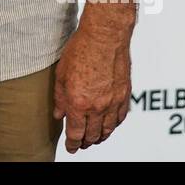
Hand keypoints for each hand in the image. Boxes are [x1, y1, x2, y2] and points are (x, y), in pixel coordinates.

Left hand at [52, 16, 132, 153]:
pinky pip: (120, 118)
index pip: (75, 133)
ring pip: (108, 130)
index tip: (70, 148)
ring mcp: (113, 102)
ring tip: (94, 139)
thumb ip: (60, 98)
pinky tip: (109, 125)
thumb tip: (59, 114)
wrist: (105, 36)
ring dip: (100, 137)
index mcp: (78, 103)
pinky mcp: (125, 95)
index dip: (72, 144)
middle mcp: (97, 106)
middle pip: (92, 135)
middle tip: (80, 144)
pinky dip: (113, 125)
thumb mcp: (61, 74)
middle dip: (85, 143)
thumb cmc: (81, 49)